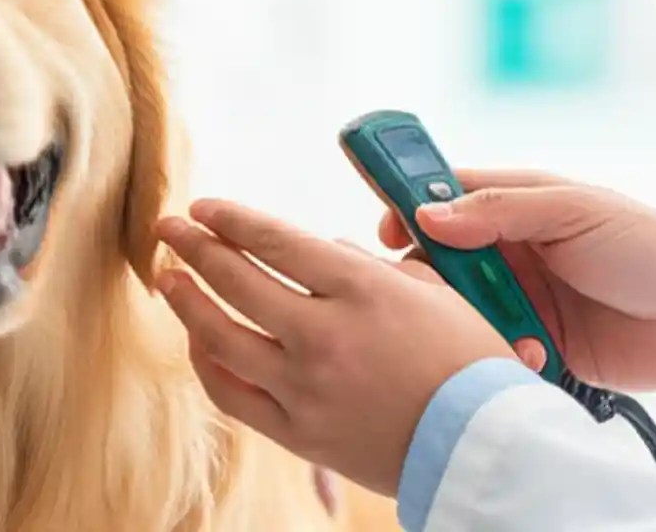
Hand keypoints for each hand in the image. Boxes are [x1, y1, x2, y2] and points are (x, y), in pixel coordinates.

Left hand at [154, 200, 515, 496]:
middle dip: (193, 247)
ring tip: (167, 278)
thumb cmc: (471, 363)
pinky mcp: (298, 435)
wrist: (488, 448)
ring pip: (219, 338)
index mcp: (362, 292)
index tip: (201, 206)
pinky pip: (230, 394)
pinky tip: (197, 340)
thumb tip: (323, 250)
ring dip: (185, 301)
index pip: (276, 242)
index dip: (231, 220)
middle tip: (169, 228)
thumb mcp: (432, 293)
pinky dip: (205, 362)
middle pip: (236, 281)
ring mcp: (306, 389)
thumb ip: (368, 267)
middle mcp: (325, 336)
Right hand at [378, 169, 655, 389]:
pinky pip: (490, 349)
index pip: (439, 199)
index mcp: (512, 208)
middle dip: (432, 279)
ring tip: (502, 327)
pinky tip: (530, 353)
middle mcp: (506, 253)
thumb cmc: (645, 247)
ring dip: (470, 321)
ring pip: (457, 310)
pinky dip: (500, 353)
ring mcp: (516, 299)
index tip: (386, 231)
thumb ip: (498, 209)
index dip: (406, 209)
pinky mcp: (531, 343)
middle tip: (440, 292)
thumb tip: (426, 215)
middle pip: (436, 261)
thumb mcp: (573, 210)